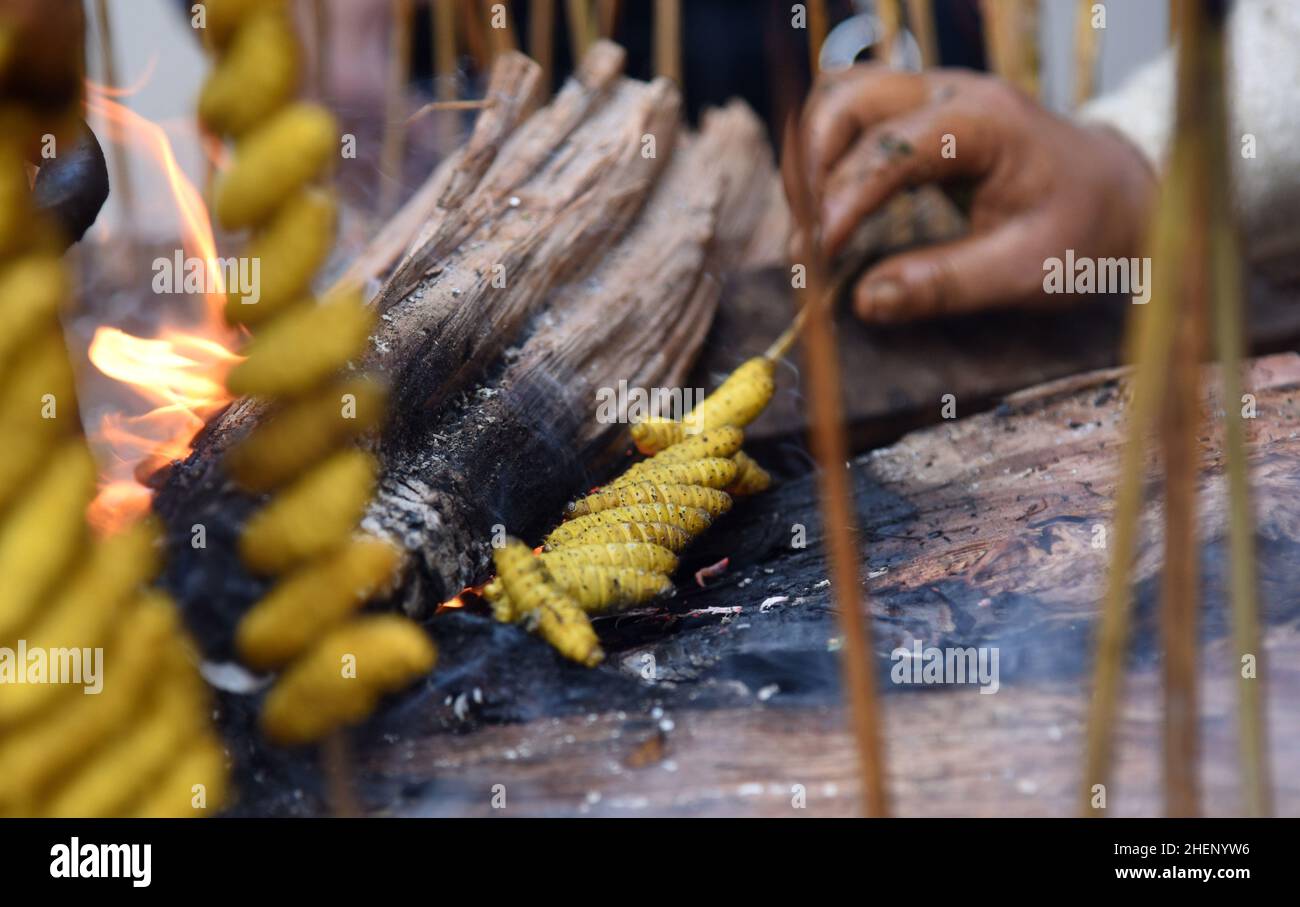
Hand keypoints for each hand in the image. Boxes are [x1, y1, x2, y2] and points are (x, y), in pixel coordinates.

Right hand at [795, 65, 1157, 322]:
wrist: (1118, 195)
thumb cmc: (1083, 231)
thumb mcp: (1026, 270)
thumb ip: (945, 284)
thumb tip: (865, 301)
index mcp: (984, 122)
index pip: (886, 148)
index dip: (841, 201)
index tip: (817, 258)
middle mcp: (951, 92)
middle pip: (845, 98)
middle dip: (811, 167)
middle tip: (808, 241)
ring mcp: (932, 95)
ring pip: (838, 97)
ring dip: (810, 156)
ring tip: (812, 226)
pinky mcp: (920, 113)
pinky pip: (850, 115)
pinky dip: (825, 156)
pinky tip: (828, 210)